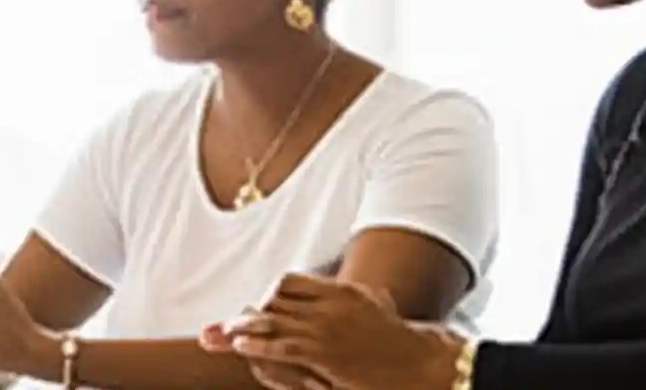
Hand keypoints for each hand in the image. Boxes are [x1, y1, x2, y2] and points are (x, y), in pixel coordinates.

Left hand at [225, 274, 461, 389]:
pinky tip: (241, 348)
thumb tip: (349, 290)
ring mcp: (326, 328)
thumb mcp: (376, 306)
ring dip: (242, 328)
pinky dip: (257, 346)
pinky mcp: (324, 353)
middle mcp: (329, 304)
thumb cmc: (402, 342)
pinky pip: (281, 346)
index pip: (290, 282)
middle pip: (274, 300)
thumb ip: (357, 297)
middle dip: (247, 312)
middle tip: (224, 322)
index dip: (267, 294)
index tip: (255, 304)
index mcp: (341, 291)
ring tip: (222, 334)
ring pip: (271, 321)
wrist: (423, 364)